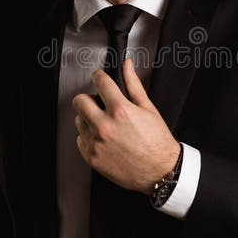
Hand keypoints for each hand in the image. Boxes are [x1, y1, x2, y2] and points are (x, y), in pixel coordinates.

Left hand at [72, 57, 180, 193]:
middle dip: (90, 98)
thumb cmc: (157, 143)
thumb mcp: (148, 108)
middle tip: (100, 104)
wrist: (160, 172)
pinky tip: (104, 139)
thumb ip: (133, 84)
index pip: (99, 81)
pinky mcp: (91, 157)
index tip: (100, 79)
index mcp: (120, 110)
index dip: (100, 77)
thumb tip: (127, 66)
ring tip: (106, 124)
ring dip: (89, 118)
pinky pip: (80, 139)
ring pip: (78, 120)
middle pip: (80, 100)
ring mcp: (96, 143)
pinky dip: (89, 137)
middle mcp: (105, 126)